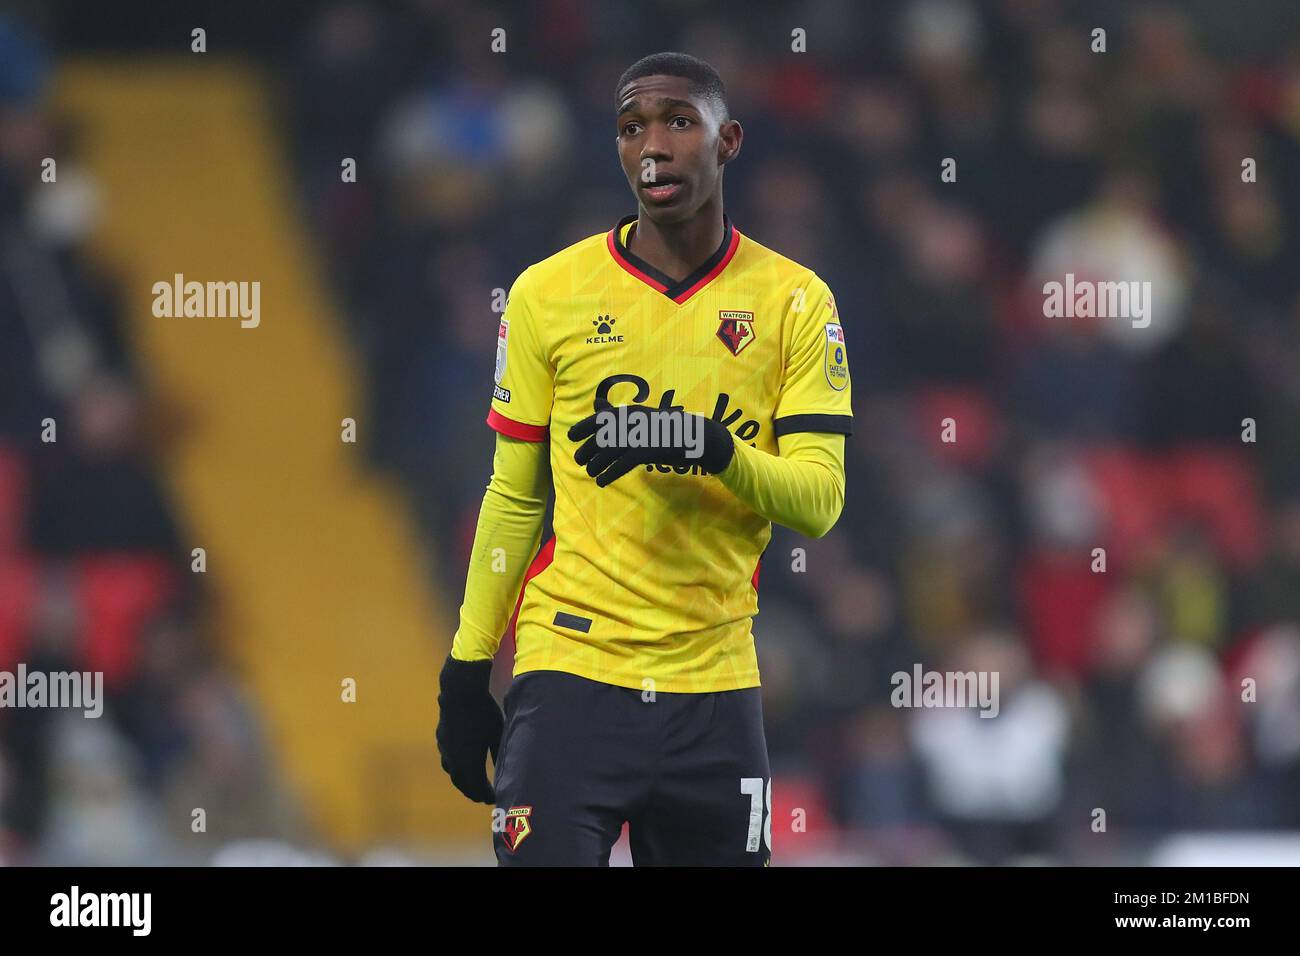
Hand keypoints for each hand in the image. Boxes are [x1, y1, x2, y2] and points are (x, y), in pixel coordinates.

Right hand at [435, 655, 504, 803]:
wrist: (460, 692)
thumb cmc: (484, 713)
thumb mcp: (497, 735)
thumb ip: (499, 755)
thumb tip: (504, 772)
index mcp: (469, 762)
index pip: (476, 787)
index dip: (485, 795)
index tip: (494, 799)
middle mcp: (454, 760)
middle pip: (462, 784)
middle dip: (473, 792)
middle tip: (482, 797)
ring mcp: (445, 749)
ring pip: (452, 773)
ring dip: (463, 781)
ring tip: (471, 783)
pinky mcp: (441, 739)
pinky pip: (448, 760)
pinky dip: (456, 768)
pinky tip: (461, 763)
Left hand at [568, 404, 734, 486]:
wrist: (695, 437)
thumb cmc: (667, 428)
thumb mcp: (641, 416)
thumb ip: (618, 412)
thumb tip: (597, 404)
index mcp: (632, 412)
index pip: (602, 417)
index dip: (584, 426)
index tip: (571, 436)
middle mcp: (635, 421)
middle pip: (603, 436)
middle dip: (588, 449)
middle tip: (580, 460)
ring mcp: (642, 435)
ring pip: (611, 451)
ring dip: (597, 463)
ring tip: (591, 472)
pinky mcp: (649, 450)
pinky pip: (623, 463)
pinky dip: (610, 473)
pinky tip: (602, 481)